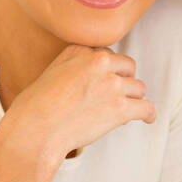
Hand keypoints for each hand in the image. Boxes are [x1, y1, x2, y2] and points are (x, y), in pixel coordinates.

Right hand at [6, 46, 155, 166]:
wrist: (34, 131)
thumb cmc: (36, 108)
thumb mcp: (52, 72)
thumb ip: (75, 66)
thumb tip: (97, 78)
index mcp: (81, 50)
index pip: (107, 55)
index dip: (106, 72)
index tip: (100, 85)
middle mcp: (98, 62)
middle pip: (128, 67)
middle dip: (123, 82)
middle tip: (112, 98)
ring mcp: (111, 84)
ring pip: (138, 88)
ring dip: (131, 100)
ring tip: (119, 112)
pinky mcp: (120, 108)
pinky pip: (147, 107)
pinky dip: (148, 114)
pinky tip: (147, 119)